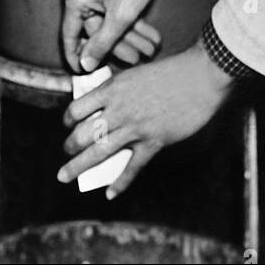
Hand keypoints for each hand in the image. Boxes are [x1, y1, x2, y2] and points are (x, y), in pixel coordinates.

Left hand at [57, 41, 236, 196]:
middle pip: (84, 133)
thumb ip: (119, 90)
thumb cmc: (171, 71)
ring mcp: (135, 127)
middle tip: (65, 153)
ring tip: (66, 175)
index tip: (67, 124)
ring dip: (79, 166)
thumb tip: (104, 106)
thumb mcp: (136, 73)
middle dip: (70, 147)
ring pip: (99, 151)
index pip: (78, 107)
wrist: (199, 76)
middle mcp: (119, 109)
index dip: (68, 118)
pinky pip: (132, 167)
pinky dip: (120, 183)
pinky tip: (110, 193)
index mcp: (113, 88)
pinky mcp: (154, 141)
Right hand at [81, 11, 160, 67]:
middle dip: (120, 45)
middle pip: (96, 29)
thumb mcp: (122, 14)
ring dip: (130, 35)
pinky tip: (152, 35)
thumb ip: (102, 43)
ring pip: (110, 20)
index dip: (77, 56)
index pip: (70, 34)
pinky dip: (132, 22)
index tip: (86, 73)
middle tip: (137, 59)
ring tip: (151, 49)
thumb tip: (85, 65)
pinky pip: (116, 9)